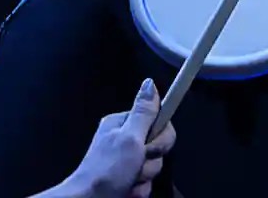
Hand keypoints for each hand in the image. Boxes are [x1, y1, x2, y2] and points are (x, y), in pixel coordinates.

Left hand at [31, 78, 177, 197]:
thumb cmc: (107, 169)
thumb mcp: (129, 137)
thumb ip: (144, 112)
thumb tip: (150, 82)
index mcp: (124, 124)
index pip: (159, 120)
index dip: (160, 135)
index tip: (151, 146)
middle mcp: (126, 140)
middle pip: (159, 145)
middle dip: (151, 160)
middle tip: (136, 164)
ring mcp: (127, 162)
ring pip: (154, 167)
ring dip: (144, 178)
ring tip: (127, 181)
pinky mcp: (128, 181)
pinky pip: (146, 184)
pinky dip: (138, 190)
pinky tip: (126, 191)